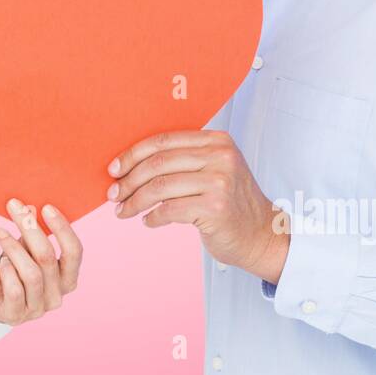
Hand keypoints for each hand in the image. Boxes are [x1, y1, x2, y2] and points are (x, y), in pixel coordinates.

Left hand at [0, 198, 82, 325]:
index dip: (62, 228)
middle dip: (30, 227)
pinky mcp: (17, 316)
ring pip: (31, 273)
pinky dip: (7, 271)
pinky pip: (15, 290)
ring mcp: (38, 308)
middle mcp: (57, 295)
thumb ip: (31, 234)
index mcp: (68, 278)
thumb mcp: (27, 251)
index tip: (46, 207)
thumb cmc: (17, 271)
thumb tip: (30, 208)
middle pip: (47, 257)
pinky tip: (1, 261)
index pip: (74, 251)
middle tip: (14, 206)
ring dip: (13, 247)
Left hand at [108, 130, 289, 282]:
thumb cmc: (230, 203)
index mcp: (216, 140)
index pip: (164, 140)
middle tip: (113, 194)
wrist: (262, 234)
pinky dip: (152, 217)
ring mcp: (220, 182)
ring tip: (123, 210)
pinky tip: (148, 221)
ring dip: (135, 201)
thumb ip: (182, 160)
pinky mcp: (215, 208)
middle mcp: (220, 156)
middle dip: (129, 180)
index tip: (114, 168)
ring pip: (160, 187)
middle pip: (158, 163)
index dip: (133, 154)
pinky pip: (169, 210)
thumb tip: (130, 163)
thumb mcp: (213, 169)